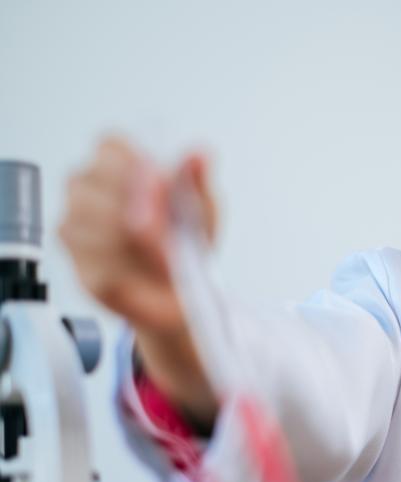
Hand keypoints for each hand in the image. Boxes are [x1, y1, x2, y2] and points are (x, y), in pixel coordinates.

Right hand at [60, 136, 219, 419]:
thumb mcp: (204, 213)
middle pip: (92, 190)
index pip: (111, 149)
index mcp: (115, 166)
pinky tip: (153, 287)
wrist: (183, 299)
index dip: (135, 167)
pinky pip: (102, 279)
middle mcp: (86, 197)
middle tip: (167, 227)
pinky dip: (133, 285)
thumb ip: (199, 184)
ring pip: (89, 233)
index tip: (161, 181)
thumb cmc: (188, 246)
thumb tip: (200, 153)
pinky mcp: (92, 281)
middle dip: (135, 209)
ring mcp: (80, 239)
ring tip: (165, 258)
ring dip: (132, 248)